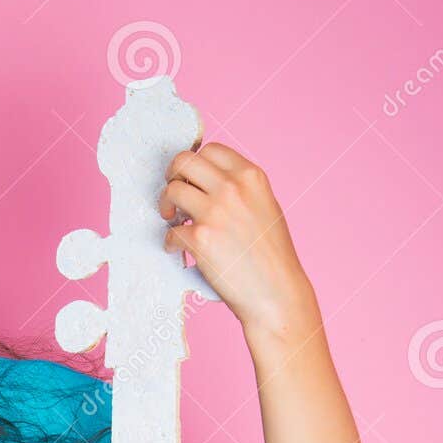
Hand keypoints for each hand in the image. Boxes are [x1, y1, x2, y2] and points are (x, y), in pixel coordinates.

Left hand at [159, 141, 317, 336]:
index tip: (190, 179)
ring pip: (172, 191)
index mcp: (251, 176)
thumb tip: (209, 183)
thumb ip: (241, 189)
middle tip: (174, 197)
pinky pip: (171, 232)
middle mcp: (232, 188)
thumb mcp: (266, 206)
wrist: (276, 293)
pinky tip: (180, 251)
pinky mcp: (200, 240)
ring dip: (166, 206)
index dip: (194, 164)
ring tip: (174, 223)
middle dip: (172, 177)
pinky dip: (170, 242)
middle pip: (184, 162)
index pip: (211, 150)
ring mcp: (215, 212)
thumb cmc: (272, 257)